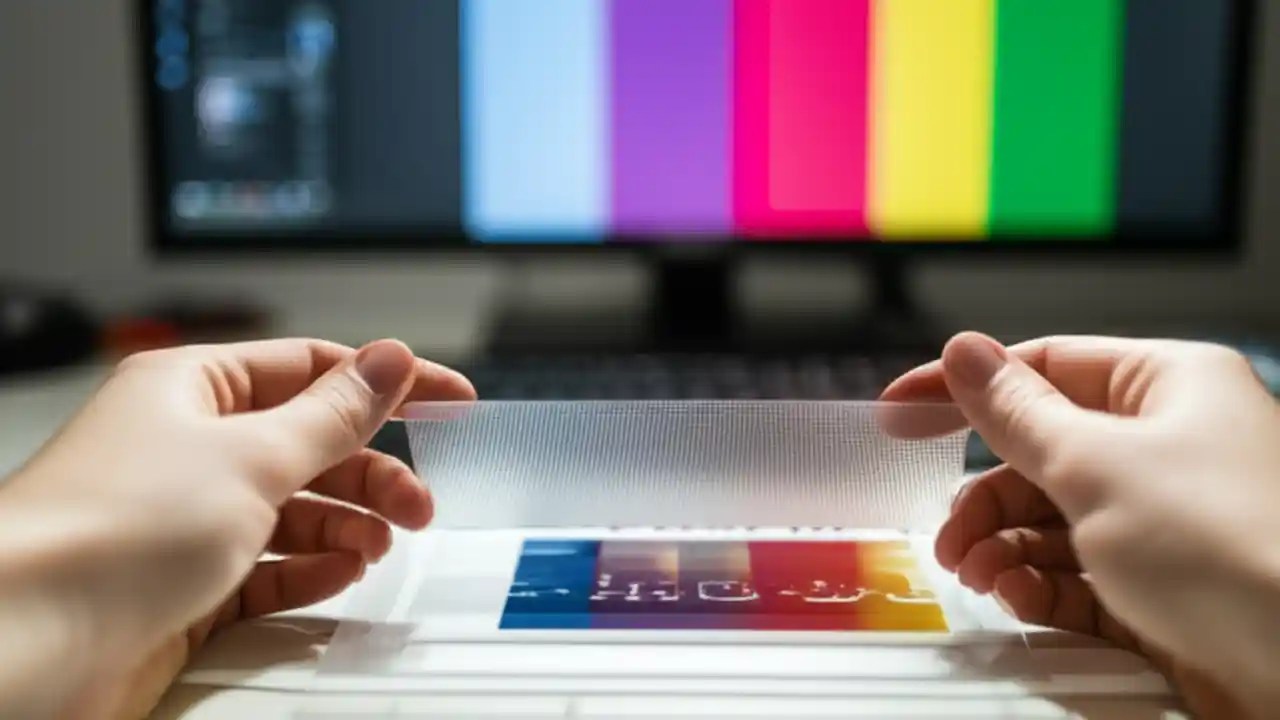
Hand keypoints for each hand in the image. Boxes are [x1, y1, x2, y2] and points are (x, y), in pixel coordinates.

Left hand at [0, 339, 472, 718]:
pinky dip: (309, 569)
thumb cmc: (110, 531)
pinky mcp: (186, 582)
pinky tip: (338, 572)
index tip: (450, 399)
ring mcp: (186, 517)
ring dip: (345, 524)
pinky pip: (268, 567)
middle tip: (419, 503)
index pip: (313, 369)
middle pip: (309, 445)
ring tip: (379, 545)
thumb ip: (333, 414)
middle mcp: (188, 447)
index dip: (387, 385)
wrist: (28, 641)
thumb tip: (390, 361)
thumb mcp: (251, 456)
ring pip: (292, 509)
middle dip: (371, 472)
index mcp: (192, 389)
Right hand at [882, 333, 1279, 718]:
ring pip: (1056, 521)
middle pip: (1042, 455)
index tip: (900, 412)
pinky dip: (1041, 585)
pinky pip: (1081, 576)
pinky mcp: (1166, 590)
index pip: (1044, 369)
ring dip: (1005, 547)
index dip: (965, 390)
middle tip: (948, 536)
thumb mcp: (1095, 465)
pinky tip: (1020, 597)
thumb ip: (1016, 413)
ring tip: (980, 574)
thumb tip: (963, 353)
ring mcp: (1169, 523)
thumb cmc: (1229, 546)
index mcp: (1168, 388)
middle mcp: (1172, 448)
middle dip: (985, 497)